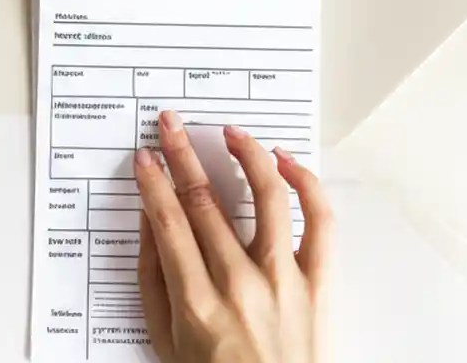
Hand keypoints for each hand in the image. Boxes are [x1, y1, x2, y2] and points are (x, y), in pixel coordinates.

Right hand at [135, 110, 331, 362]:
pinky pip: (319, 222)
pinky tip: (285, 161)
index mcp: (195, 303)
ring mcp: (284, 282)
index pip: (168, 221)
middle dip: (181, 155)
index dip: (153, 181)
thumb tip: (149, 222)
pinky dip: (305, 184)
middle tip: (171, 126)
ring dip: (246, 154)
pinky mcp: (321, 284)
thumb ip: (153, 279)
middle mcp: (239, 285)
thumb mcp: (165, 339)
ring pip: (266, 197)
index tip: (145, 157)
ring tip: (231, 131)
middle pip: (204, 201)